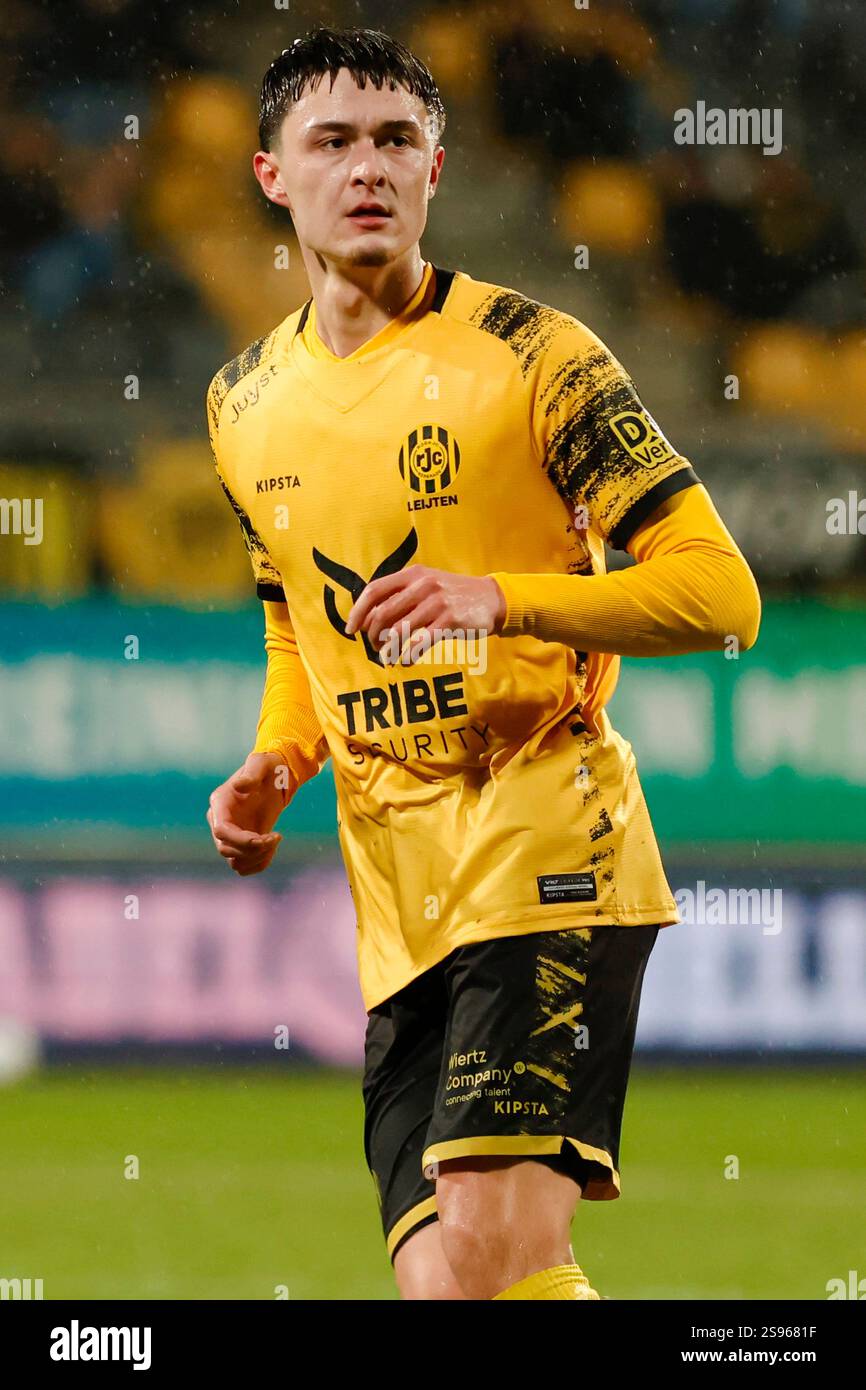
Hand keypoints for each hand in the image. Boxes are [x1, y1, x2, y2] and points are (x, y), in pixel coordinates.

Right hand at [206, 750, 286, 875]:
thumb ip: (251, 774)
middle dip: (253, 849)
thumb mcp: (261, 765)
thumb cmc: (268, 768)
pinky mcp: (242, 844)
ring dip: (257, 858)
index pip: (221, 831)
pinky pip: (244, 865)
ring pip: (234, 862)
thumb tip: (240, 785)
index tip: (263, 838)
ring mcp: (230, 835)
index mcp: (220, 803)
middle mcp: (220, 821)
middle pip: (226, 849)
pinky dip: (260, 863)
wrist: (274, 778)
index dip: (240, 840)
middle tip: (276, 837)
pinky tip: (273, 846)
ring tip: (275, 841)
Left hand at [344, 566, 505, 663]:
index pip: (374, 590)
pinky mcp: (449, 621)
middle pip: (382, 613)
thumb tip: (368, 619)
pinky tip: (406, 661)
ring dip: (388, 648)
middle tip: (373, 646)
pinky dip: (408, 655)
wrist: (491, 599)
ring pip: (399, 630)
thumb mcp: (427, 585)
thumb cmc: (453, 595)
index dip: (358, 611)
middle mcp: (422, 585)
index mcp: (412, 574)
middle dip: (372, 634)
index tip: (350, 629)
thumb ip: (401, 596)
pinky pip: (419, 643)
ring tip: (387, 657)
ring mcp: (436, 603)